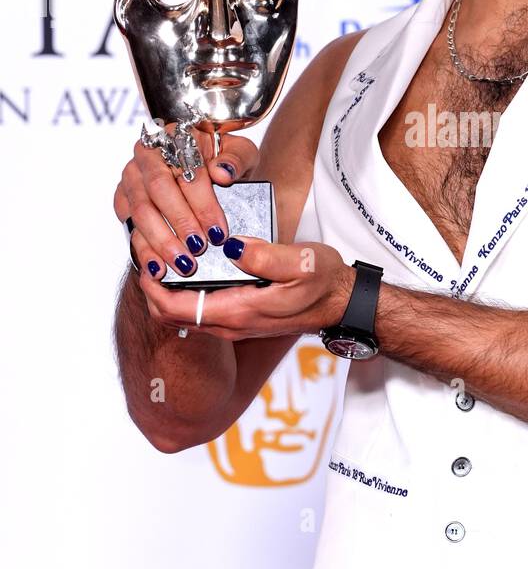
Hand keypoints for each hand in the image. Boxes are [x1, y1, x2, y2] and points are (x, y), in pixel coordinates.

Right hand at [113, 123, 259, 279]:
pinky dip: (144, 250)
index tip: (219, 231)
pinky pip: (130, 227)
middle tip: (199, 249)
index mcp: (177, 136)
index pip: (187, 170)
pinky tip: (159, 268)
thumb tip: (222, 173)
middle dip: (180, 223)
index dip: (203, 203)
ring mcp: (132, 178)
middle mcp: (148, 155)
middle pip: (159, 190)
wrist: (206, 167)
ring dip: (162, 241)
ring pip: (141, 211)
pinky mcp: (124, 200)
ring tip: (183, 264)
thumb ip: (236, 159)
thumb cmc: (224, 159)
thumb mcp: (241, 152)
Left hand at [137, 237, 355, 340]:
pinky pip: (196, 309)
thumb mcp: (303, 262)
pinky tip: (186, 264)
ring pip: (181, 313)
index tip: (146, 261)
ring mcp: (233, 322)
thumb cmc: (324, 283)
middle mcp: (231, 322)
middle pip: (171, 315)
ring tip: (160, 254)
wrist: (340, 304)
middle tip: (146, 252)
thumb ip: (266, 256)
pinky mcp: (237, 316)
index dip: (153, 289)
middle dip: (152, 288)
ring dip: (165, 289)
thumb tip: (231, 245)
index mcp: (240, 310)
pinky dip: (181, 291)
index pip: (178, 310)